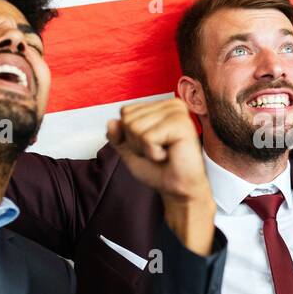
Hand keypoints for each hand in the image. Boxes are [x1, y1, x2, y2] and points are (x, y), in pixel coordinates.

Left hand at [107, 97, 215, 253]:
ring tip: (163, 153)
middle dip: (136, 142)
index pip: (125, 112)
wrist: (178, 189)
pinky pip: (147, 138)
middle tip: (157, 151)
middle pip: (128, 119)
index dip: (129, 135)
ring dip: (145, 149)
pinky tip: (168, 154)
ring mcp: (177, 112)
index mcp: (160, 106)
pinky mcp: (181, 124)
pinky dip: (153, 153)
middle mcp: (170, 105)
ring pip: (135, 127)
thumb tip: (111, 122)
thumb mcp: (130, 151)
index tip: (150, 145)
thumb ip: (117, 136)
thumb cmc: (160, 170)